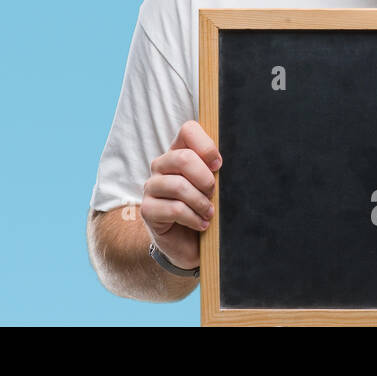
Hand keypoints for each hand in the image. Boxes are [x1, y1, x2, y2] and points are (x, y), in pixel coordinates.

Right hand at [140, 120, 221, 271]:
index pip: (188, 130)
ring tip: (209, 213)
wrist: (188, 245)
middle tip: (213, 194)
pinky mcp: (148, 210)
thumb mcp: (213, 188)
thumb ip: (216, 171)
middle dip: (205, 179)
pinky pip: (174, 209)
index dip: (206, 145)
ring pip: (179, 185)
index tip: (219, 166)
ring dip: (201, 202)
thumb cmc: (203, 210)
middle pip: (183, 158)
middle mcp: (161, 166)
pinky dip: (193, 218)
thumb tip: (228, 161)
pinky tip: (202, 225)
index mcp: (179, 153)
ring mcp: (151, 187)